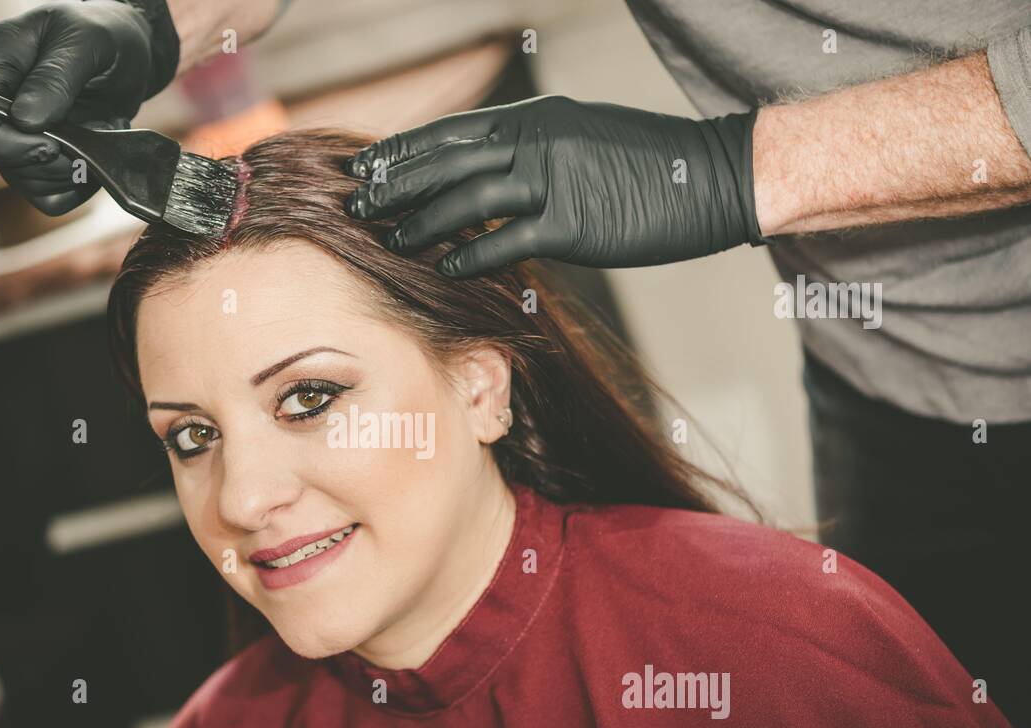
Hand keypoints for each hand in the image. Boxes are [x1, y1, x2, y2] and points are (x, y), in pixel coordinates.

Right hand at [0, 0, 176, 215]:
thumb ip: (55, 77)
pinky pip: (50, 195)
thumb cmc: (104, 34)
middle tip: (89, 137)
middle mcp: (0, 102)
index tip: (51, 142)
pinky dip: (78, 186)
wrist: (129, 52)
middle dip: (47, 161)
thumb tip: (24, 119)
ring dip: (69, 171)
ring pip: (26, 181)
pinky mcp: (45, 157)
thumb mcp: (86, 41)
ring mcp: (20, 134)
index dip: (3, 142)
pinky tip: (97, 156)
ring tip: (99, 134)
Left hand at [343, 95, 767, 276]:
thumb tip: (489, 169)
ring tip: (386, 238)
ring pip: (466, 197)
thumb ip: (533, 149)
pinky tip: (440, 268)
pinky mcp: (574, 222)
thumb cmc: (648, 165)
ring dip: (420, 219)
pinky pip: (506, 239)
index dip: (404, 150)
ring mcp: (554, 179)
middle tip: (355, 204)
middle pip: (446, 160)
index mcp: (535, 118)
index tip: (366, 167)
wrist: (712, 176)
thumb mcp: (582, 137)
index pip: (452, 132)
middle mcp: (537, 140)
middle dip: (395, 183)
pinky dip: (468, 253)